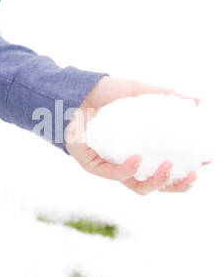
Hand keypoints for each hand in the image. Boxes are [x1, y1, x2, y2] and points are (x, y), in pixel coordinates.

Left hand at [63, 75, 206, 194]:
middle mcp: (125, 162)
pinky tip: (137, 158)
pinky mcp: (90, 163)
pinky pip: (111, 173)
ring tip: (167, 167)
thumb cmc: (103, 94)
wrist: (72, 89)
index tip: (204, 162)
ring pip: (136, 186)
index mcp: (138, 151)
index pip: (165, 169)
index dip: (185, 171)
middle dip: (175, 185)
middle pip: (155, 184)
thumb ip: (164, 96)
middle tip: (191, 175)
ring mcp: (108, 165)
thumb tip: (196, 101)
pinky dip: (126, 169)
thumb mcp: (137, 92)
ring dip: (155, 182)